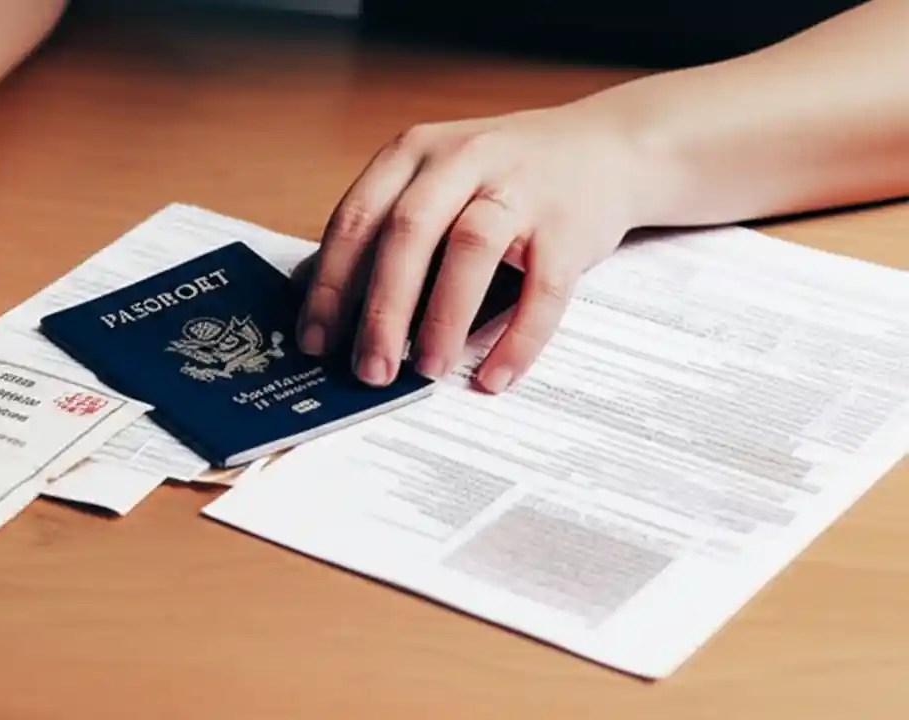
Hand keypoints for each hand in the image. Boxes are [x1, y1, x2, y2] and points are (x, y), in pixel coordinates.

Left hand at [296, 105, 643, 392]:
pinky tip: (494, 375)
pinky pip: (543, 290)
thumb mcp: (435, 181)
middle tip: (368, 369)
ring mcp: (519, 189)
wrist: (606, 148)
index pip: (357, 218)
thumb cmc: (502, 178)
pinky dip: (518, 339)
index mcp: (415, 153)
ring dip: (443, 318)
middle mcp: (463, 161)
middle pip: (407, 234)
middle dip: (381, 310)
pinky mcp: (569, 225)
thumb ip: (385, 229)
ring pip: (470, 251)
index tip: (315, 340)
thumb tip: (323, 304)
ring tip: (426, 371)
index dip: (332, 283)